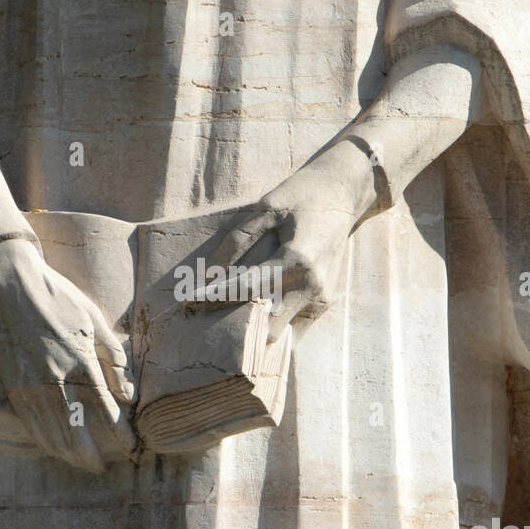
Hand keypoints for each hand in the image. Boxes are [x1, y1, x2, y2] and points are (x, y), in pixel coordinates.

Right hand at [0, 238, 135, 472]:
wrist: (8, 284)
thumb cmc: (58, 298)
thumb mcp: (94, 320)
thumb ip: (113, 358)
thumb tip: (129, 395)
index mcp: (80, 360)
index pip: (105, 409)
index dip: (119, 433)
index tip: (131, 447)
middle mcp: (53, 377)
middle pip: (75, 431)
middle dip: (90, 455)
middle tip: (103, 467)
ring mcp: (28, 384)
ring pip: (50, 432)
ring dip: (68, 454)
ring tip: (82, 464)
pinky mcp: (11, 384)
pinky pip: (29, 423)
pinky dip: (44, 441)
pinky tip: (54, 448)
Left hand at [200, 166, 364, 340]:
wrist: (343, 192)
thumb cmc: (301, 195)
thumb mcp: (265, 208)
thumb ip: (236, 241)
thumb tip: (209, 274)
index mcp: (297, 259)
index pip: (246, 289)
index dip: (213, 297)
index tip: (186, 301)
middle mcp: (312, 285)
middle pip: (264, 327)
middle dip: (234, 327)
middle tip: (203, 319)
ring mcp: (322, 296)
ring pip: (281, 336)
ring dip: (253, 333)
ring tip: (223, 323)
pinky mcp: (325, 300)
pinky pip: (295, 330)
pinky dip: (272, 328)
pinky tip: (250, 319)